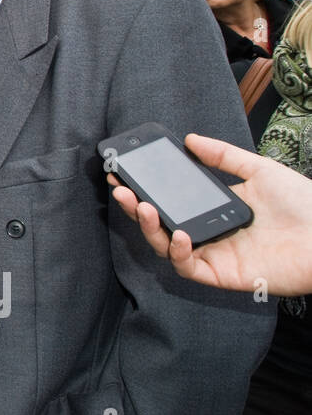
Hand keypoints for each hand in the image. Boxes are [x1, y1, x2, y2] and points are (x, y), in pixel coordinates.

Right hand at [108, 133, 311, 295]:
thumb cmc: (303, 204)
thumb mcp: (259, 169)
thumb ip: (224, 155)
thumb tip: (191, 140)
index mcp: (215, 209)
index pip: (171, 201)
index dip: (145, 190)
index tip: (124, 174)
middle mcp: (210, 233)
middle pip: (161, 224)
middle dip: (135, 207)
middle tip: (120, 188)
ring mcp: (215, 255)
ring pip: (166, 247)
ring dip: (149, 228)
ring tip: (142, 206)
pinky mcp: (223, 275)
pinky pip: (188, 267)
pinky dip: (177, 252)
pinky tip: (178, 233)